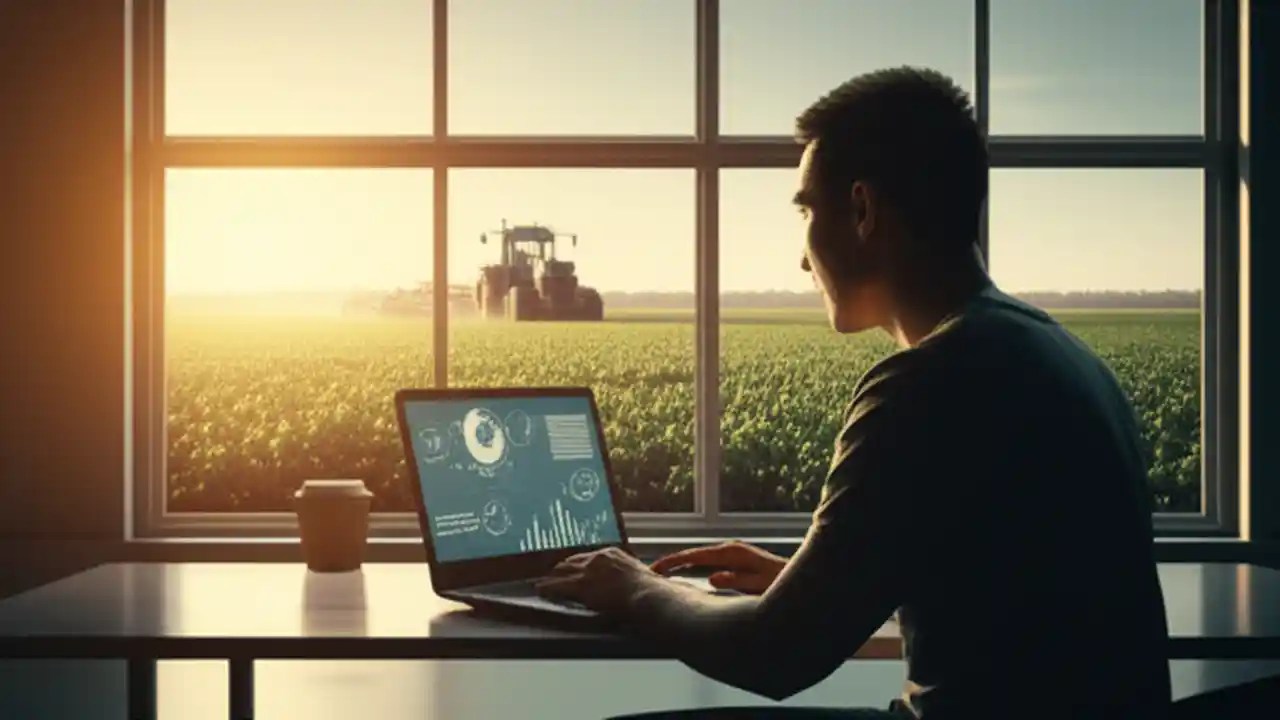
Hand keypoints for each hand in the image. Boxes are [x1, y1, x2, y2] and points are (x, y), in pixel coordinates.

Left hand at [534, 546, 658, 616]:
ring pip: (562, 571)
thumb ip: (627, 575)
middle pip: (572, 561)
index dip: (578, 564)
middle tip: (554, 574)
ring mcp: (587, 570)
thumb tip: (626, 583)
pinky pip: (558, 585)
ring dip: (552, 577)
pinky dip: (548, 587)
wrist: (646, 596)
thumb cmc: (648, 591)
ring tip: (542, 581)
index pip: (588, 557)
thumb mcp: (638, 575)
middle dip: (562, 568)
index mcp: (611, 554)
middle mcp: (597, 558)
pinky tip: (540, 590)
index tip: (573, 568)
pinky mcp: (580, 585)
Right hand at [649, 540, 786, 594]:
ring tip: (661, 574)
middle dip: (672, 562)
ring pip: (700, 558)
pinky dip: (693, 568)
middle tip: (650, 572)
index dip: (673, 562)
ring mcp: (733, 554)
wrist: (804, 579)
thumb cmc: (783, 583)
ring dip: (681, 565)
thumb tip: (712, 577)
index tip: (655, 569)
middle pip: (694, 554)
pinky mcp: (736, 561)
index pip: (695, 556)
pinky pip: (708, 563)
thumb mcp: (760, 584)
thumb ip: (737, 579)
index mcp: (732, 553)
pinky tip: (686, 576)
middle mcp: (730, 550)